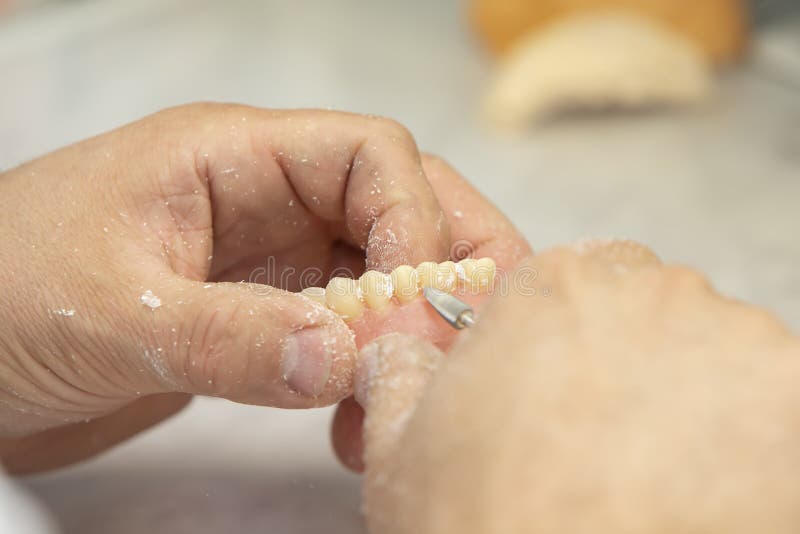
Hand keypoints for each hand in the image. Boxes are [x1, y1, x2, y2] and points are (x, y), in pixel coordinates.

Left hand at [0, 103, 472, 472]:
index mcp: (234, 157)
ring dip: (409, 334)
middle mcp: (267, 199)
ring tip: (398, 405)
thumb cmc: (1, 296)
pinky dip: (366, 375)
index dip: (413, 221)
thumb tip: (343, 362)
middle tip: (472, 341)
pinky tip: (353, 426)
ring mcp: (270, 261)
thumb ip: (225, 336)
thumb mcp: (107, 313)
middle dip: (447, 267)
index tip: (412, 310)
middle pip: (399, 205)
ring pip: (381, 275)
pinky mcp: (262, 317)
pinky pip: (343, 332)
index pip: (369, 155)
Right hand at [356, 240, 799, 532]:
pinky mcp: (794, 402)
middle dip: (625, 355)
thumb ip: (397, 372)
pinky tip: (705, 492)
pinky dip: (749, 438)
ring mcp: (735, 342)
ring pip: (714, 349)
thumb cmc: (482, 527)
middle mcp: (650, 294)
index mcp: (552, 286)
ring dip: (690, 395)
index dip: (562, 337)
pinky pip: (772, 401)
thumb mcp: (400, 446)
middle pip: (648, 305)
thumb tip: (394, 350)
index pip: (574, 278)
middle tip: (602, 435)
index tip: (559, 385)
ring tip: (653, 476)